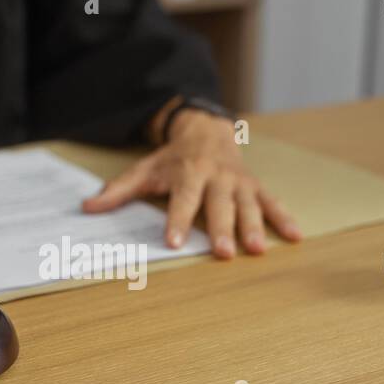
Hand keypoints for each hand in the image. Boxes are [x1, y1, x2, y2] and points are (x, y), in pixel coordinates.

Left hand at [82, 109, 301, 258]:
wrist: (207, 130)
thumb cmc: (173, 159)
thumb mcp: (144, 169)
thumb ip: (119, 190)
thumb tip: (88, 207)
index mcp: (188, 173)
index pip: (182, 200)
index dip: (178, 221)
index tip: (174, 242)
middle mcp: (216, 176)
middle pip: (219, 206)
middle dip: (222, 229)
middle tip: (223, 253)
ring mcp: (239, 182)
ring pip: (248, 206)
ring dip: (255, 227)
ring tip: (257, 250)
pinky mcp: (256, 186)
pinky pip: (272, 202)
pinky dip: (285, 218)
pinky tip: (295, 237)